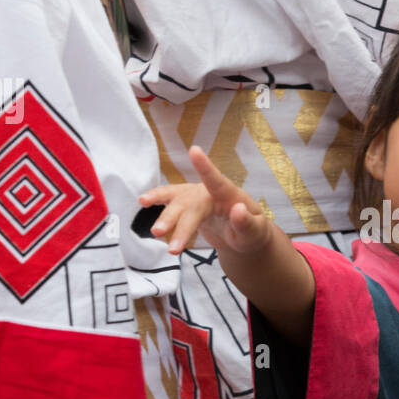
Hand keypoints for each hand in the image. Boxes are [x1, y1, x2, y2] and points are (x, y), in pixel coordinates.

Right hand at [140, 145, 269, 255]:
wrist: (242, 236)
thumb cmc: (252, 232)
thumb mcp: (256, 233)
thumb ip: (248, 223)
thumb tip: (239, 210)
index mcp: (229, 195)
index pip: (217, 181)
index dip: (205, 167)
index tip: (194, 150)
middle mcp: (209, 193)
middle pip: (192, 206)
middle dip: (181, 227)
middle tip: (172, 248)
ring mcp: (196, 198)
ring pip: (177, 204)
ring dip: (165, 217)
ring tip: (154, 231)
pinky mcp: (186, 205)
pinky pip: (170, 201)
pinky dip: (156, 199)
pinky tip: (143, 201)